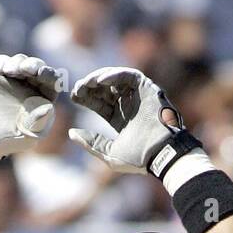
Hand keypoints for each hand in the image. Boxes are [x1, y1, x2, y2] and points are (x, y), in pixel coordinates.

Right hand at [0, 53, 60, 159]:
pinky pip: (1, 62)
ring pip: (20, 61)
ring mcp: (14, 79)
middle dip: (33, 64)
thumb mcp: (26, 135)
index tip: (42, 73)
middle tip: (26, 68)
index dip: (50, 76)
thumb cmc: (10, 140)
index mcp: (44, 99)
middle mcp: (31, 85)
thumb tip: (49, 107)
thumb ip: (38, 122)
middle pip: (37, 67)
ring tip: (9, 71)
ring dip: (17, 63)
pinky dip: (0, 62)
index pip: (52, 83)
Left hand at [69, 66, 184, 173]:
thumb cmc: (138, 158)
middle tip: (77, 89)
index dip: (86, 98)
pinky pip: (129, 75)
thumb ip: (91, 143)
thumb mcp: (108, 153)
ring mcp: (137, 96)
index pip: (99, 103)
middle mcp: (128, 105)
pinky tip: (101, 81)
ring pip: (115, 79)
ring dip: (99, 78)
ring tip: (86, 83)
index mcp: (119, 119)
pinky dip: (114, 75)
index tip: (73, 96)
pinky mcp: (147, 88)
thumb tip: (71, 133)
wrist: (161, 154)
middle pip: (105, 90)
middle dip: (89, 87)